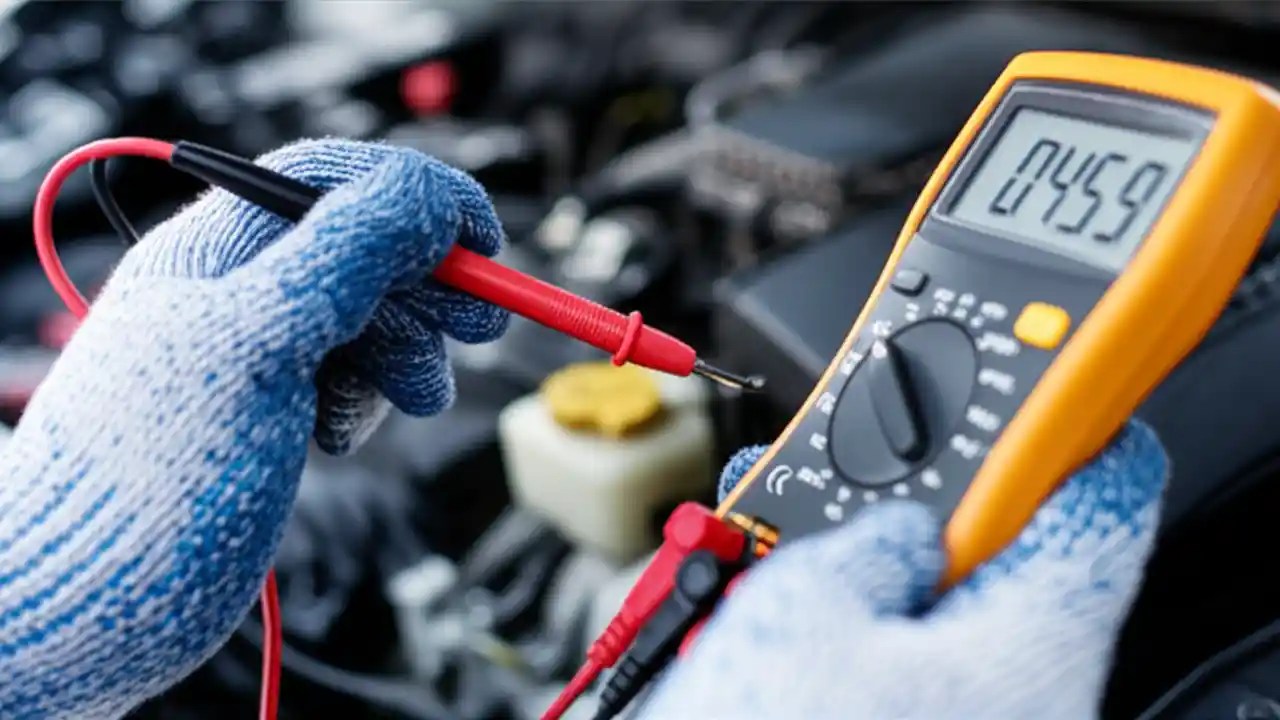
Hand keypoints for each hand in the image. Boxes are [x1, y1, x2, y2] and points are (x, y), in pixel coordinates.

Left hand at [0, 140, 506, 717]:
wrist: (90, 604)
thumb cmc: (154, 473)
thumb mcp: (259, 344)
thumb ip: (346, 257)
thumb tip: (427, 195)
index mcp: (217, 250)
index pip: (335, 180)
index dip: (417, 198)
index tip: (483, 242)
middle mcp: (236, 292)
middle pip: (363, 250)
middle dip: (426, 286)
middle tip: (477, 331)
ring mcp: (252, 355)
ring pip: (364, 319)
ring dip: (403, 353)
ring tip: (411, 400)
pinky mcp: (267, 413)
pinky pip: (344, 379)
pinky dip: (365, 399)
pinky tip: (336, 435)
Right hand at [640, 421, 1166, 719]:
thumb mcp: (804, 601)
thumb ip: (871, 534)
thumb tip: (898, 523)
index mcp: (1031, 651)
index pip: (1103, 510)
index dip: (1073, 433)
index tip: (1047, 392)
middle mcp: (1029, 700)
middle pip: (1013, 557)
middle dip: (932, 501)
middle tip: (869, 468)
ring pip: (950, 612)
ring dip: (875, 563)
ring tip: (792, 543)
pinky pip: (914, 663)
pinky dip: (861, 622)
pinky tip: (795, 602)